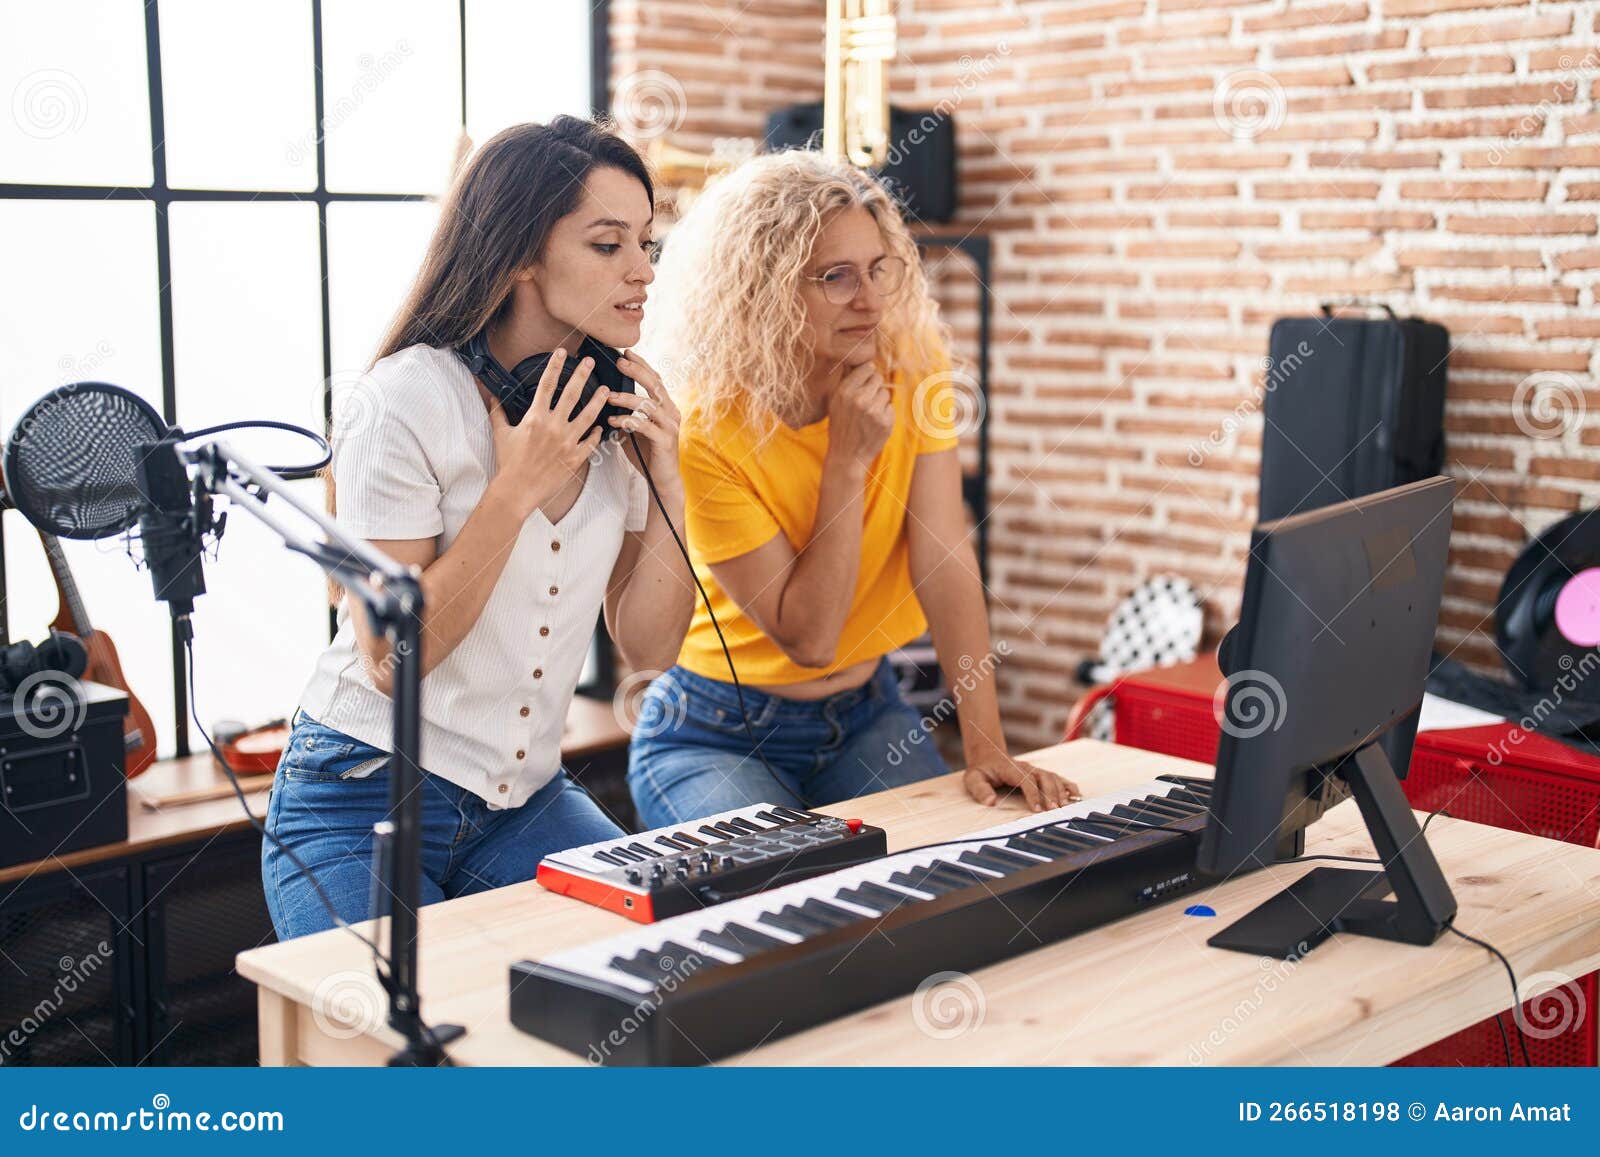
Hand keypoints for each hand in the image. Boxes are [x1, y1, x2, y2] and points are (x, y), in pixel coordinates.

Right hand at [481, 348, 610, 517]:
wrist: (517, 490)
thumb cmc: (508, 463)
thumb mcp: (501, 434)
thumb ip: (498, 412)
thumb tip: (493, 396)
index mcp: (535, 418)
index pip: (546, 385)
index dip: (555, 366)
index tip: (562, 352)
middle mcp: (554, 426)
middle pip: (572, 394)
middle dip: (582, 375)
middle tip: (591, 362)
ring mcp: (567, 442)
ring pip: (588, 416)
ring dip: (598, 401)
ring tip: (607, 390)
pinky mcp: (575, 458)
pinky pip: (591, 442)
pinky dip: (596, 433)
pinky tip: (600, 426)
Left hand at [607, 350, 682, 482]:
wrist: (662, 481)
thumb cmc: (646, 454)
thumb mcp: (634, 429)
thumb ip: (625, 413)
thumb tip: (603, 398)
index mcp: (666, 407)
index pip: (655, 379)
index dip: (642, 365)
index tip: (625, 353)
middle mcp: (671, 413)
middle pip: (655, 385)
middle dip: (636, 371)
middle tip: (619, 362)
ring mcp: (670, 426)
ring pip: (648, 405)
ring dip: (627, 398)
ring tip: (608, 395)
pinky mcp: (665, 441)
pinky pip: (645, 426)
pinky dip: (627, 421)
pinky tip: (613, 421)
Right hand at [825, 359, 893, 469]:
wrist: (847, 456)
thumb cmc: (840, 427)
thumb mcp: (835, 403)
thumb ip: (845, 381)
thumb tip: (854, 360)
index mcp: (844, 392)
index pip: (866, 368)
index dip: (867, 374)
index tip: (865, 381)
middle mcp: (859, 399)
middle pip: (878, 378)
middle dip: (874, 387)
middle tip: (866, 401)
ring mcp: (873, 410)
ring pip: (885, 392)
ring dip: (880, 401)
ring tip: (869, 414)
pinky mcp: (886, 421)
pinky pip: (890, 407)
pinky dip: (885, 414)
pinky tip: (874, 424)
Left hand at [962, 753, 1081, 811]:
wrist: (988, 757)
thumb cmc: (982, 771)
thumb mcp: (973, 779)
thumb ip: (980, 790)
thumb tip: (991, 802)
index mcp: (1011, 768)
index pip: (1025, 779)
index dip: (1033, 794)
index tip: (1038, 809)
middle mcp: (1026, 768)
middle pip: (1043, 778)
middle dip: (1050, 794)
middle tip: (1055, 811)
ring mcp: (1035, 770)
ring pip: (1052, 777)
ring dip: (1061, 791)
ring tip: (1066, 806)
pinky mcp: (1041, 774)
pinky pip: (1058, 778)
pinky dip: (1068, 786)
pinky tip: (1077, 796)